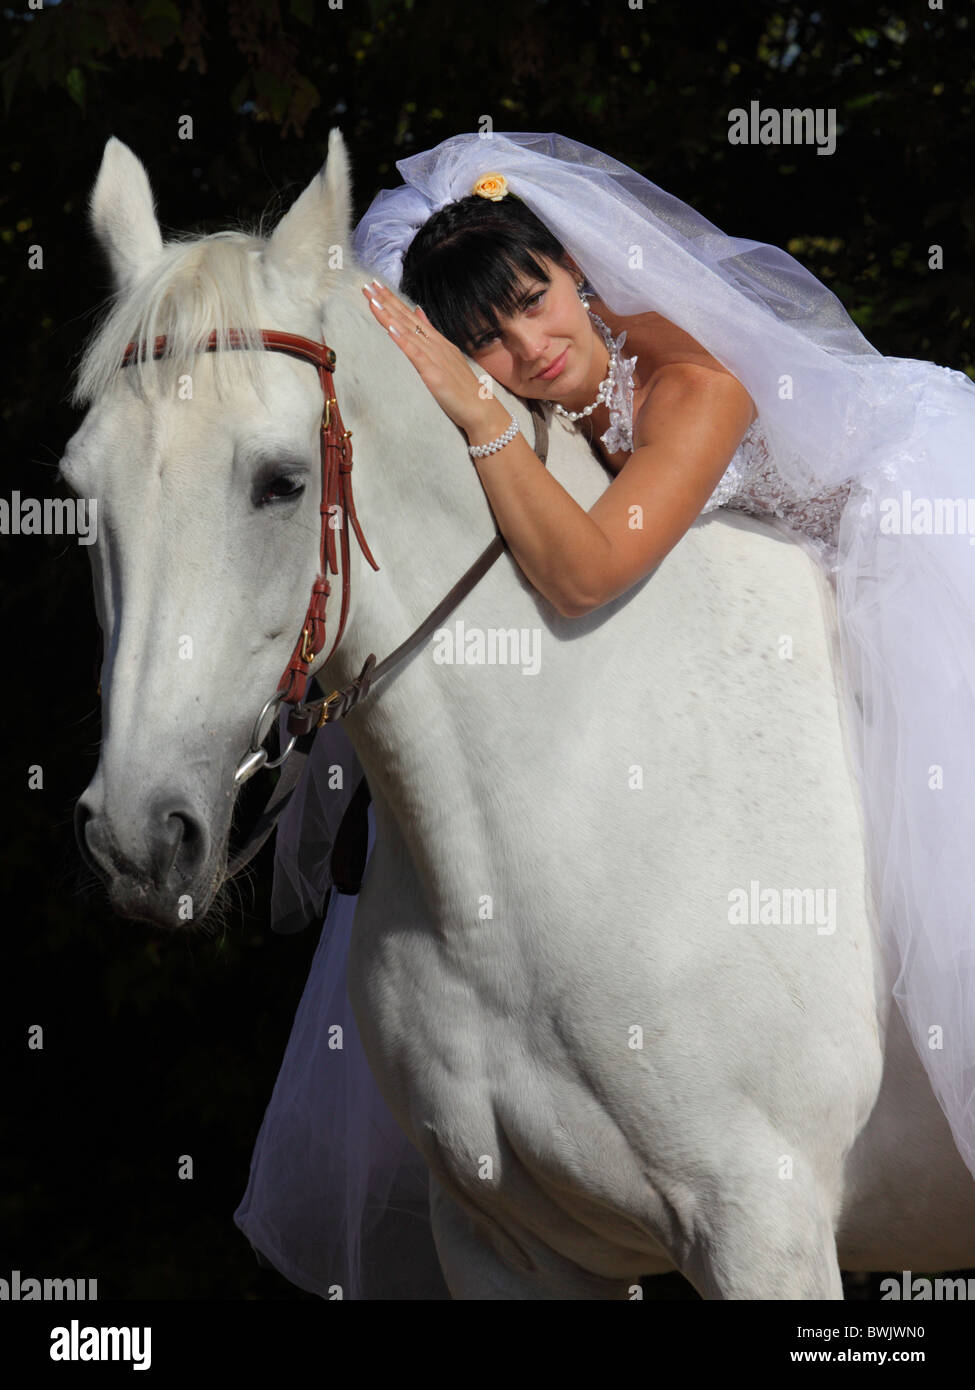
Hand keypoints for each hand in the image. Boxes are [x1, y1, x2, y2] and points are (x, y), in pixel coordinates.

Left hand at [360, 278, 493, 434]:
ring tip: (373, 301)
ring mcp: (435, 357)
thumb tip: (418, 312)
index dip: (393, 300)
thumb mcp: (446, 356)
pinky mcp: (434, 372)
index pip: (411, 316)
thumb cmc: (463, 388)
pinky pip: (415, 353)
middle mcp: (435, 344)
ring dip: (389, 316)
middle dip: (386, 301)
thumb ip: (431, 334)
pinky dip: (402, 340)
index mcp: (437, 341)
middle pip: (407, 319)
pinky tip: (390, 328)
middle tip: (368, 285)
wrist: (481, 409)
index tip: (376, 286)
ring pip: (408, 332)